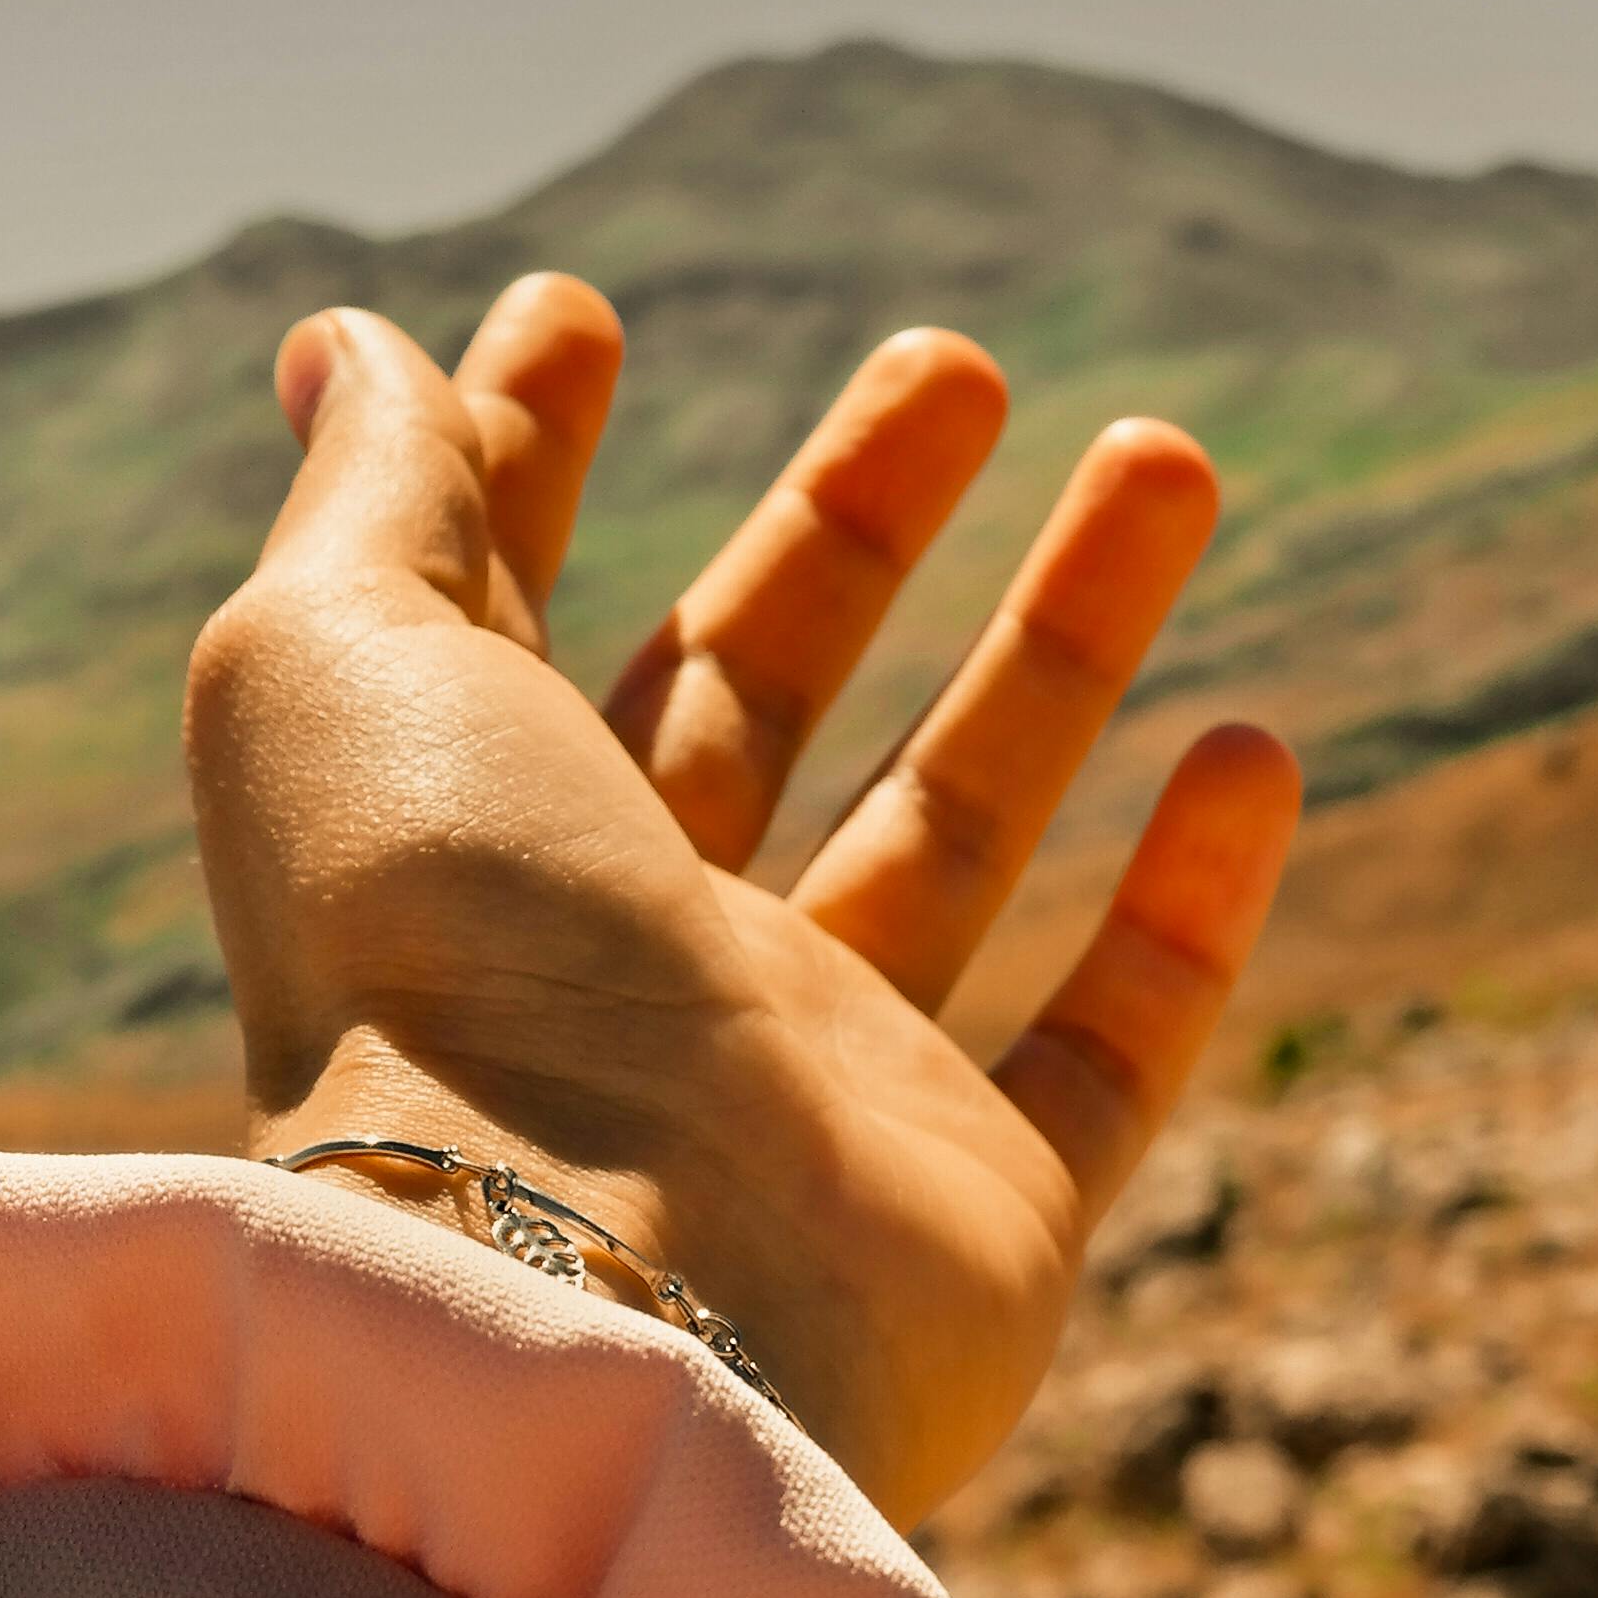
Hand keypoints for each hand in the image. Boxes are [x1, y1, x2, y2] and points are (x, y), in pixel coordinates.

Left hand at [183, 272, 1299, 1520]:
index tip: (576, 309)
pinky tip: (1259, 748)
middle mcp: (619, 965)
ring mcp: (807, 1097)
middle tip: (952, 358)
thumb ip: (375, 494)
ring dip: (1063, 639)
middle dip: (846, 519)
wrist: (595, 1288)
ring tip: (1168, 447)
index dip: (523, 454)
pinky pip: (1109, 1053)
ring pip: (957, 829)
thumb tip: (348, 339)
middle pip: (749, 698)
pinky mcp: (979, 1220)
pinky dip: (1190, 909)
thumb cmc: (444, 961)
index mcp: (454, 840)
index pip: (494, 607)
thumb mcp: (338, 662)